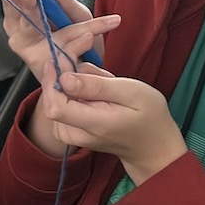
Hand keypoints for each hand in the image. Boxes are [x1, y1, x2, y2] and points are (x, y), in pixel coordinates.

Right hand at [0, 0, 119, 90]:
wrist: (83, 82)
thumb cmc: (76, 42)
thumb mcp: (74, 14)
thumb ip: (60, 0)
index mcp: (21, 9)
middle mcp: (19, 26)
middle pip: (11, 0)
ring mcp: (30, 46)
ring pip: (32, 21)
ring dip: (30, 6)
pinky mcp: (48, 63)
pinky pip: (71, 42)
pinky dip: (91, 31)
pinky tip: (110, 21)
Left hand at [44, 71, 187, 184]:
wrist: (152, 146)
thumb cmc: (149, 115)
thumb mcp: (131, 92)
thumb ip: (97, 86)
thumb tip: (65, 79)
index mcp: (94, 124)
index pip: (55, 106)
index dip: (52, 81)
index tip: (61, 59)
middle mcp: (78, 135)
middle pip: (51, 103)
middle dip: (60, 77)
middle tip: (83, 61)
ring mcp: (73, 137)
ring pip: (55, 103)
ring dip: (69, 85)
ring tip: (99, 81)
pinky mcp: (72, 133)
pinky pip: (62, 107)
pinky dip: (72, 94)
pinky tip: (93, 91)